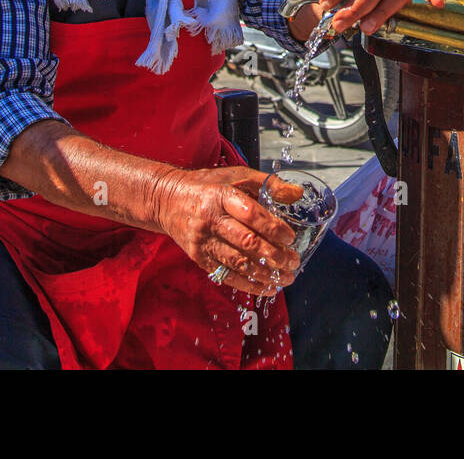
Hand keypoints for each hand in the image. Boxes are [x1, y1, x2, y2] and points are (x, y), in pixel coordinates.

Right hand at [152, 166, 304, 296]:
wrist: (167, 200)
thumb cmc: (207, 186)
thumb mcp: (237, 176)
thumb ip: (268, 184)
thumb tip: (296, 194)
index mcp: (221, 196)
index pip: (251, 214)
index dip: (273, 228)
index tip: (290, 237)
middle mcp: (211, 220)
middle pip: (247, 242)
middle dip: (274, 255)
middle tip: (293, 261)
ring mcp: (203, 242)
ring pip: (238, 263)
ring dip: (265, 273)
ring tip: (286, 277)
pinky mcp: (199, 258)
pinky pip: (227, 275)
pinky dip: (249, 285)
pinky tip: (268, 287)